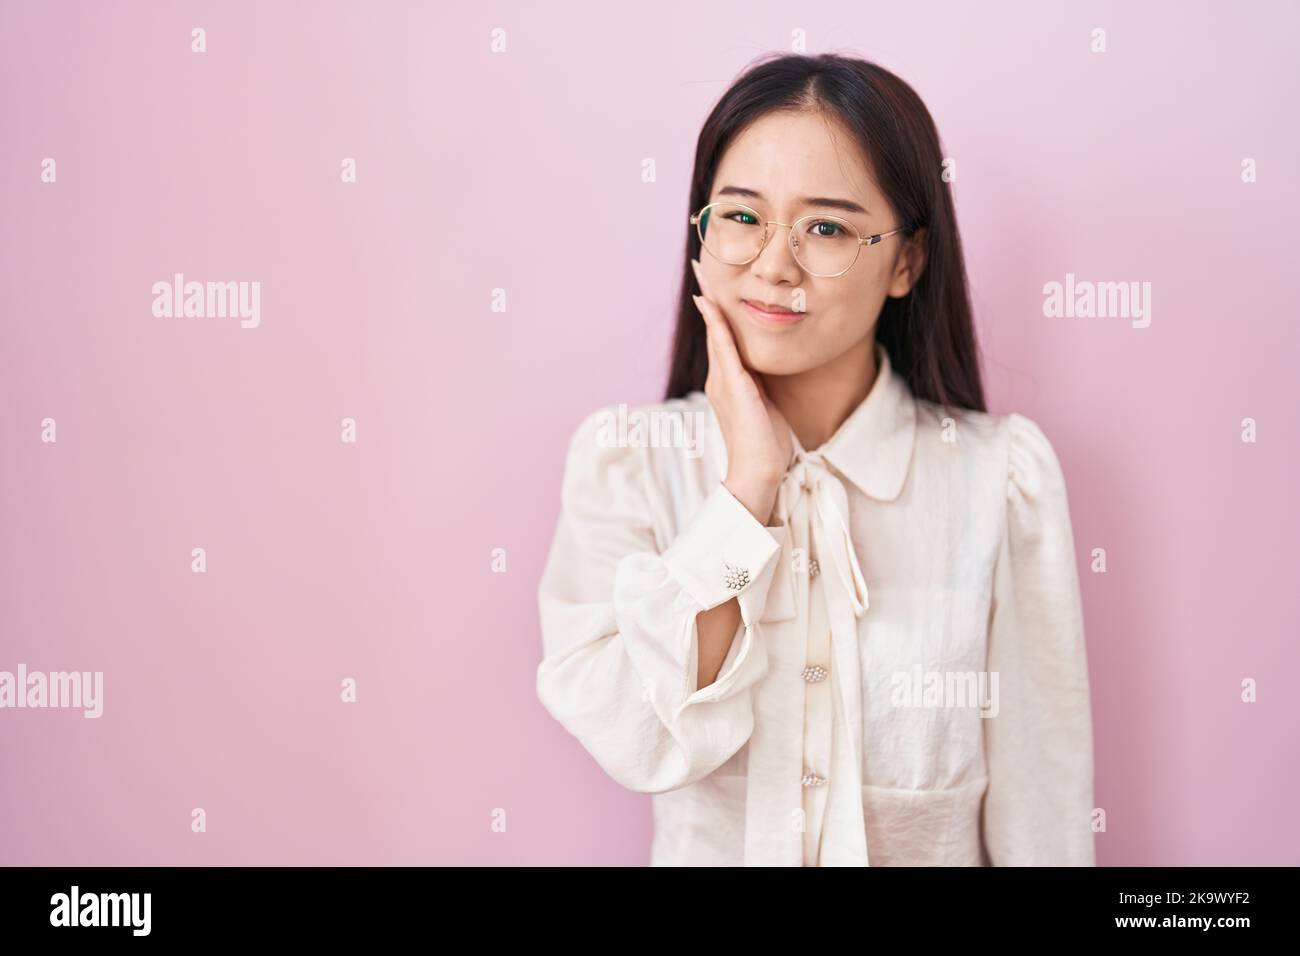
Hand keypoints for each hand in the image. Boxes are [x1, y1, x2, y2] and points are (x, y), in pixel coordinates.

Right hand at [690, 258, 792, 523]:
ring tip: (703, 274)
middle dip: (708, 298)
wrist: (758, 471)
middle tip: (701, 266)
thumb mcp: (765, 406)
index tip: (711, 286)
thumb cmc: (766, 445)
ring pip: (716, 334)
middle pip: (714, 330)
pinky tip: (711, 303)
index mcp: (727, 383)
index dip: (717, 311)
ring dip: (709, 302)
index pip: (722, 339)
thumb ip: (762, 386)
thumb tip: (767, 370)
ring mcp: (723, 382)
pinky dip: (717, 323)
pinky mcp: (733, 385)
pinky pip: (724, 347)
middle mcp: (720, 379)